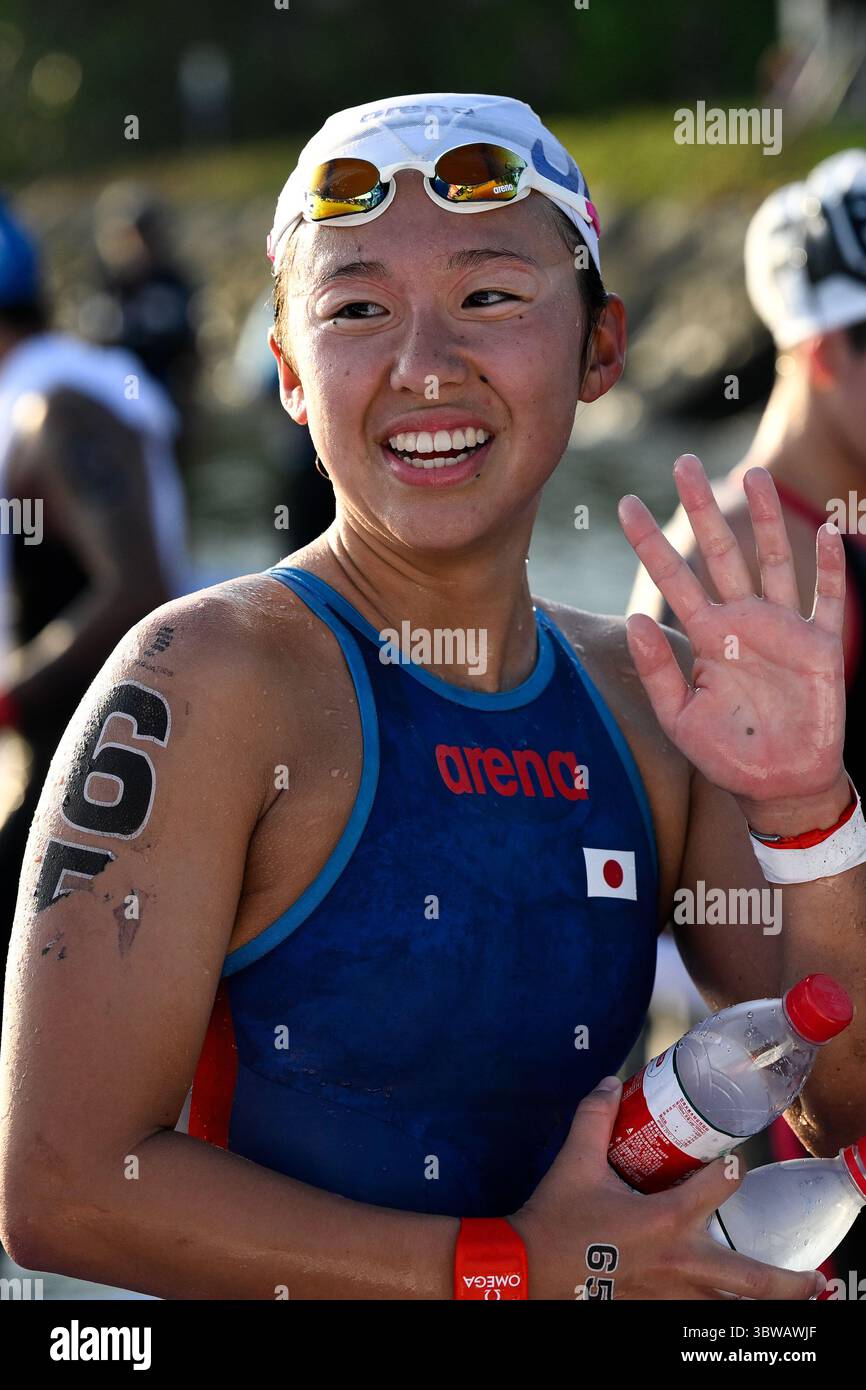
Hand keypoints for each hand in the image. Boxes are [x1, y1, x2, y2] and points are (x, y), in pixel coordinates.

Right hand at [509, 1076, 823, 1300]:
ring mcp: (669, 1295)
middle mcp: (679, 1263)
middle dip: (789, 1280)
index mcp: (666, 1221)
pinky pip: (698, 1316)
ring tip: (791, 1298)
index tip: (734, 1159)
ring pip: (730, 1307)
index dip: (732, 1169)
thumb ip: (595, 1117)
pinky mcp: (654, 1310)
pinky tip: (726, 1303)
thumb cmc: (556, 1218)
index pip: (721, 1188)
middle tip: (816, 1276)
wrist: (529, 1271)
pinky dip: (719, 1310)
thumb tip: (612, 1083)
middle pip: (750, 1279)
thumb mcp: (575, 1161)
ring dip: (763, 1303)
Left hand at [618, 456, 847, 830]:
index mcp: (706, 636)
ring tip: (752, 474)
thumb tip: (636, 619)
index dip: (649, 542)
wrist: (779, 784)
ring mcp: (783, 629)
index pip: (672, 578)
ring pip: (772, 560)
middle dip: (702, 508)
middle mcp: (742, 621)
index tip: (625, 505)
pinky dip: (830, 567)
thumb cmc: (727, 754)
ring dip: (764, 519)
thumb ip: (659, 670)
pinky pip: (828, 599)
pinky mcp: (820, 646)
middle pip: (719, 553)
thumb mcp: (679, 717)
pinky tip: (826, 531)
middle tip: (683, 462)